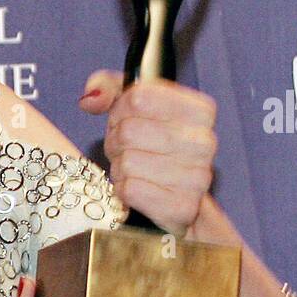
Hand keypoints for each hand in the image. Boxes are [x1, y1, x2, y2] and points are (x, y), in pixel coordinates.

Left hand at [79, 69, 216, 237]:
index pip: (138, 97)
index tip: (127, 119)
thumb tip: (91, 99)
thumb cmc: (151, 146)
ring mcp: (197, 177)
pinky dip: (123, 190)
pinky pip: (130, 189)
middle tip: (127, 148)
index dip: (120, 110)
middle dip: (116, 140)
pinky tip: (138, 188)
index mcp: (201, 111)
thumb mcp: (132, 107)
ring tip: (134, 169)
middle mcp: (205, 142)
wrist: (172, 198)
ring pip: (128, 161)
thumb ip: (109, 89)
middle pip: (129, 131)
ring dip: (120, 167)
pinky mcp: (181, 207)